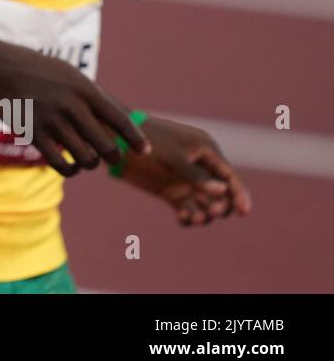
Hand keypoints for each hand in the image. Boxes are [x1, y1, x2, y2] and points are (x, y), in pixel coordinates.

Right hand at [0, 35, 150, 177]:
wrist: (0, 68)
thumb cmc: (40, 71)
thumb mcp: (70, 75)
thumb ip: (91, 98)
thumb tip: (115, 124)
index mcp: (85, 89)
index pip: (119, 120)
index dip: (135, 139)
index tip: (145, 151)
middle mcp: (71, 106)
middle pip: (106, 147)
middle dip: (112, 156)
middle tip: (110, 157)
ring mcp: (51, 121)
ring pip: (85, 159)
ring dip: (89, 163)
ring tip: (87, 159)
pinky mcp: (33, 134)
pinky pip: (60, 164)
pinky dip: (70, 171)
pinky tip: (70, 166)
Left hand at [121, 116, 251, 224]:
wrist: (115, 142)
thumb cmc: (147, 143)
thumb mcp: (172, 157)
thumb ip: (195, 176)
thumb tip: (222, 191)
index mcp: (205, 151)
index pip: (230, 176)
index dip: (240, 194)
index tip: (245, 212)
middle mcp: (199, 166)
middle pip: (222, 193)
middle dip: (221, 205)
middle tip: (211, 211)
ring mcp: (185, 180)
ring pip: (205, 204)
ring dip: (205, 214)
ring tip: (194, 217)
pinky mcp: (171, 191)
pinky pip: (187, 209)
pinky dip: (188, 216)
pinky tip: (183, 218)